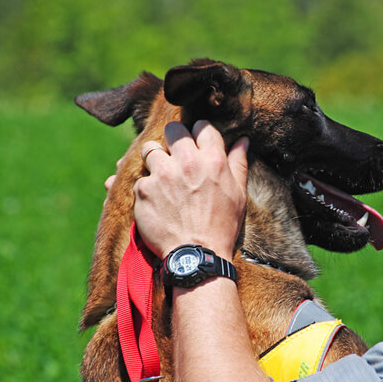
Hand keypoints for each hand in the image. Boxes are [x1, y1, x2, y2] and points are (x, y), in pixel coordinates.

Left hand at [133, 120, 248, 259]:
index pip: (202, 126)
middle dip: (173, 139)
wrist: (197, 255)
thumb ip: (238, 163)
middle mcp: (187, 162)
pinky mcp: (144, 190)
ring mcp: (163, 174)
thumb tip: (243, 140)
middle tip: (174, 154)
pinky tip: (154, 201)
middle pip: (173, 130)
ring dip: (154, 159)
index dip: (198, 133)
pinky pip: (139, 179)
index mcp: (213, 160)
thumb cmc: (222, 225)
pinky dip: (145, 188)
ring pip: (150, 149)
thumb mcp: (238, 194)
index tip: (196, 142)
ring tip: (161, 176)